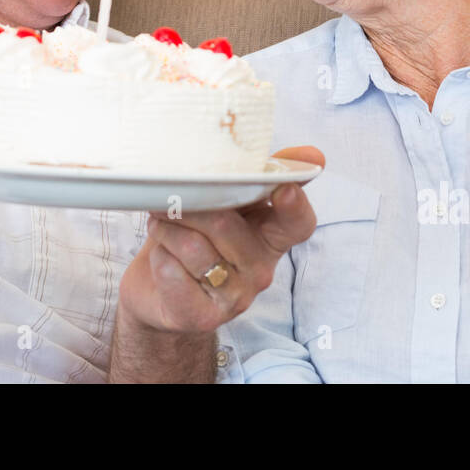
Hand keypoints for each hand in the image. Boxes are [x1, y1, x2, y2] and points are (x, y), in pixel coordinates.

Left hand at [119, 146, 323, 334]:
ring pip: (192, 246)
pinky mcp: (202, 316)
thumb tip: (313, 153)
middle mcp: (260, 269)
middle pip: (224, 224)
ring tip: (162, 225)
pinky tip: (162, 258)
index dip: (295, 206)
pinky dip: (158, 256)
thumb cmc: (195, 237)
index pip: (298, 224)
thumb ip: (259, 176)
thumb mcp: (227, 204)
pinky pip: (172, 271)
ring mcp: (234, 296)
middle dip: (186, 204)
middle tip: (168, 198)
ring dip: (166, 229)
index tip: (284, 188)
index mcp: (271, 236)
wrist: (157, 290)